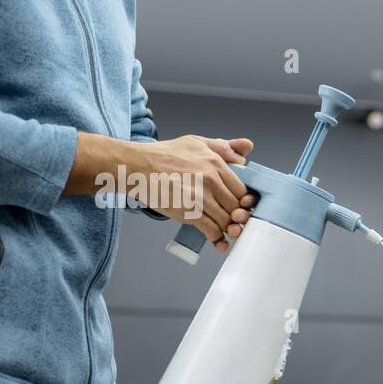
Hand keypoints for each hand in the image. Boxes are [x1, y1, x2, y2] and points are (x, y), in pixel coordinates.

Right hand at [67, 132, 258, 252]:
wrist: (135, 166)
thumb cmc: (164, 155)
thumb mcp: (196, 142)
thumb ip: (223, 147)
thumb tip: (247, 148)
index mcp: (215, 163)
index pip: (242, 189)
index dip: (244, 202)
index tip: (241, 207)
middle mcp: (210, 179)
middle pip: (237, 207)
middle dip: (238, 217)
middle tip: (236, 223)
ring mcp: (199, 197)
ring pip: (226, 220)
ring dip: (229, 229)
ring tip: (227, 231)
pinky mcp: (187, 212)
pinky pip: (212, 230)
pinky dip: (217, 238)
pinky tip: (218, 241)